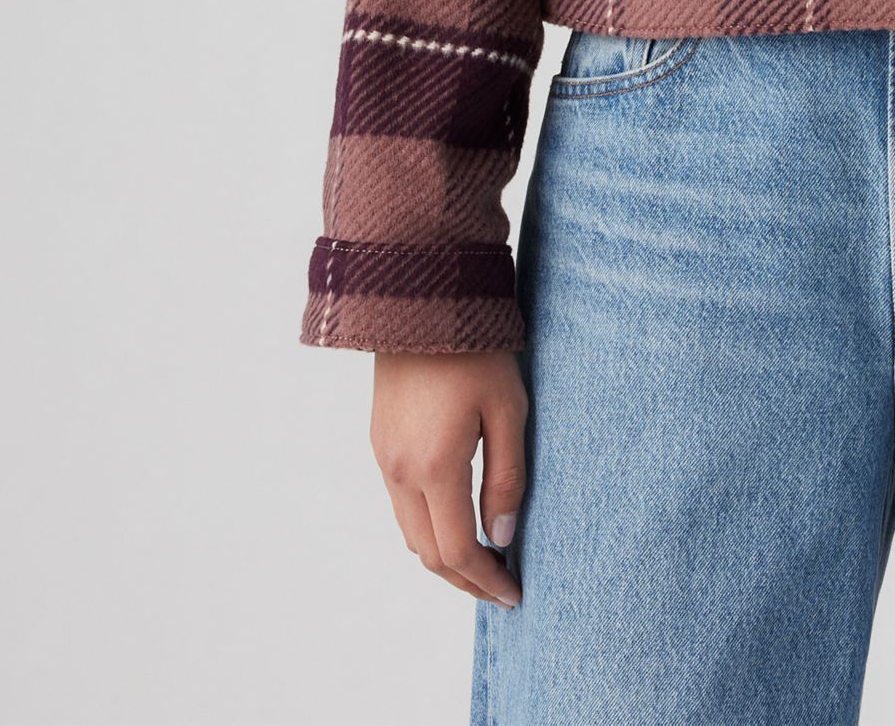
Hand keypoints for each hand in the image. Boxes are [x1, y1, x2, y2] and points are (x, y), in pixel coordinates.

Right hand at [369, 349, 526, 606]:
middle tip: (502, 588)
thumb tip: (502, 536)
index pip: (458, 550)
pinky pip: (401, 506)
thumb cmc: (475, 350)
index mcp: (434, 466)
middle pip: (427, 553)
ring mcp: (383, 458)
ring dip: (444, 557)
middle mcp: (399, 470)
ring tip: (485, 561)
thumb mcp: (509, 411)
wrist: (419, 300)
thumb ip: (507, 478)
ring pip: (410, 532)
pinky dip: (428, 529)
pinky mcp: (379, 444)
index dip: (486, 580)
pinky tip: (457, 523)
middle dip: (465, 580)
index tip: (515, 594)